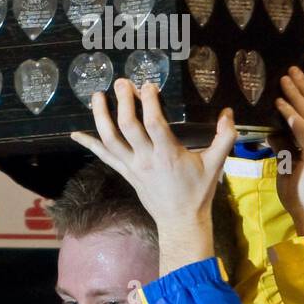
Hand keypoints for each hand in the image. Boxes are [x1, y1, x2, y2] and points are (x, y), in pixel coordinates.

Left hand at [70, 79, 234, 274]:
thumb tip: (229, 112)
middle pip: (128, 127)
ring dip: (101, 117)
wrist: (180, 221)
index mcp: (168, 154)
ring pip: (110, 139)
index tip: (148, 85)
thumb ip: (224, 137)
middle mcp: (146, 159)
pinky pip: (104, 156)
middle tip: (121, 82)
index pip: (154, 124)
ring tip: (97, 96)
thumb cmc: (198, 192)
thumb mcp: (215, 164)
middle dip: (123, 103)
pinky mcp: (125, 172)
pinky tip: (75, 134)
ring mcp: (132, 166)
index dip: (149, 103)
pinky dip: (89, 144)